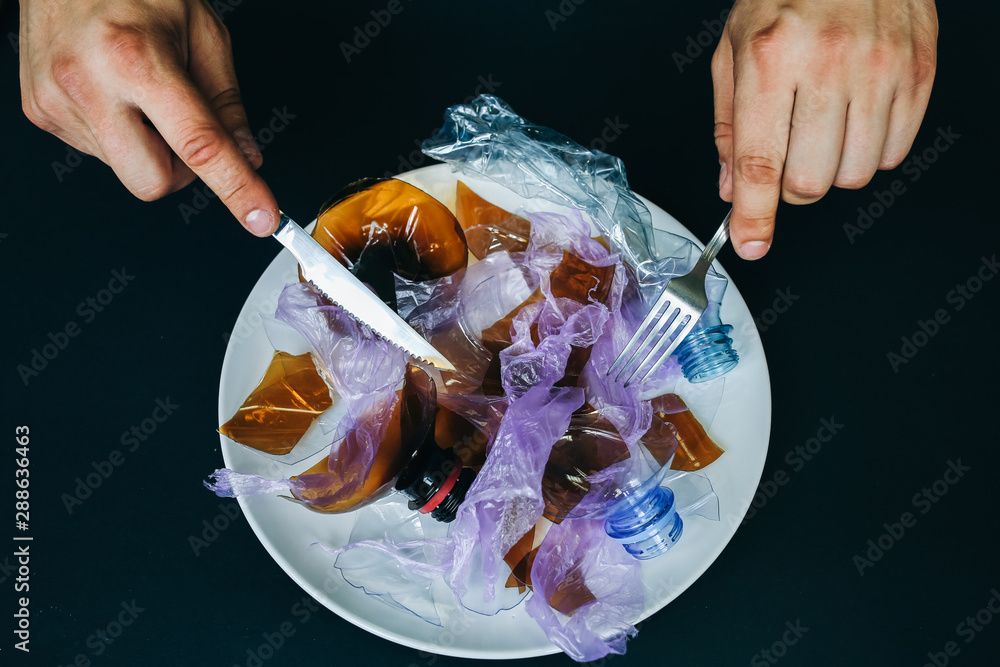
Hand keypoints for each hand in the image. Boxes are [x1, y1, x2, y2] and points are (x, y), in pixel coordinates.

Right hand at [18, 0, 277, 234]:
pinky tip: (112, 92)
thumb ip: (226, 100)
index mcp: (137, 59)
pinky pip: (97, 151)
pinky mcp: (38, 111)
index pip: (198, 146)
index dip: (236, 188)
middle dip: (180, 171)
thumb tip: (246, 154)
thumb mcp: (202, 31)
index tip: (260, 218)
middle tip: (185, 127)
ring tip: (138, 90)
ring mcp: (56, 101)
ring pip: (125, 169)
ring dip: (146, 146)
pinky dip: (117, 132)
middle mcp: (89, 83)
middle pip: (152, 183)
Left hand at [712, 0, 937, 258]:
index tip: (752, 242)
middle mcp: (828, 64)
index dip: (755, 214)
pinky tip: (855, 116)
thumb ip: (728, 124)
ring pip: (855, 174)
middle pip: (810, 180)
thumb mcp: (734, 50)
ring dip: (832, 169)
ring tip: (822, 128)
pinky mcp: (917, 71)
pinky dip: (870, 150)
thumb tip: (731, 187)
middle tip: (787, 153)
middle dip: (791, 185)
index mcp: (771, 59)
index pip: (760, 162)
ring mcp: (880, 68)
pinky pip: (894, 153)